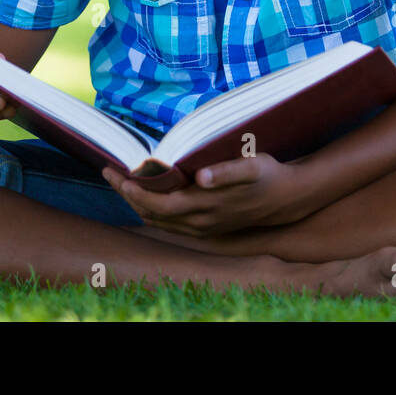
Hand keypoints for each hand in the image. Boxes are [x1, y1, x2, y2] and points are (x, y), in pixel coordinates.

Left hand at [101, 154, 305, 236]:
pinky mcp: (206, 227)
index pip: (157, 203)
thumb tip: (200, 177)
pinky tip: (147, 196)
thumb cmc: (267, 175)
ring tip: (121, 181)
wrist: (287, 198)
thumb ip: (225, 172)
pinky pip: (170, 224)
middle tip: (108, 172)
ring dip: (137, 203)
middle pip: (151, 214)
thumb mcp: (251, 166)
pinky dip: (152, 211)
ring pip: (158, 221)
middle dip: (126, 194)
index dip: (132, 191)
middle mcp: (200, 222)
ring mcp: (202, 228)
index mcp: (204, 206)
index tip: (115, 172)